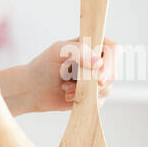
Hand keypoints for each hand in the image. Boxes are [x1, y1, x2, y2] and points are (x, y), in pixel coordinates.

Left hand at [0, 37, 117, 115]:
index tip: (97, 73)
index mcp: (92, 44)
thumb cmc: (45, 65)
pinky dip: (83, 99)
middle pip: (112, 72)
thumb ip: (79, 51)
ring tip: (65, 87)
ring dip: (85, 91)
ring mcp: (97, 79)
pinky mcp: (93, 96)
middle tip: (73, 81)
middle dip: (92, 81)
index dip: (109, 63)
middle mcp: (98, 62)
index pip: (113, 50)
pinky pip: (99, 101)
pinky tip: (68, 95)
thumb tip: (98, 62)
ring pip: (106, 88)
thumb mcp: (58, 51)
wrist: (33, 88)